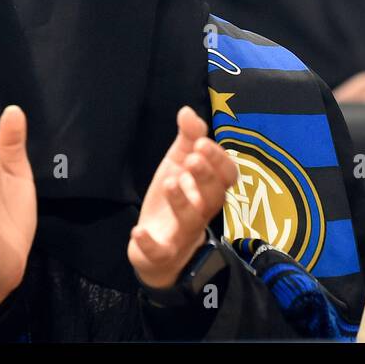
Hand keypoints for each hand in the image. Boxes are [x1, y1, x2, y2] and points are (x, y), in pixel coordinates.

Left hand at [128, 106, 237, 288]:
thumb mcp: (178, 164)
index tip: (202, 144)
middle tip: (192, 159)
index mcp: (209, 188)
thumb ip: (187, 138)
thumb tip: (187, 111)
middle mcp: (202, 211)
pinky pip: (161, 251)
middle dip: (205, 176)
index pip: (227, 175)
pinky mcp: (163, 252)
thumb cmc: (175, 198)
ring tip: (169, 182)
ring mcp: (183, 233)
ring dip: (182, 201)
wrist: (158, 247)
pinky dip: (149, 243)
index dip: (219, 161)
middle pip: (214, 196)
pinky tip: (138, 231)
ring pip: (191, 220)